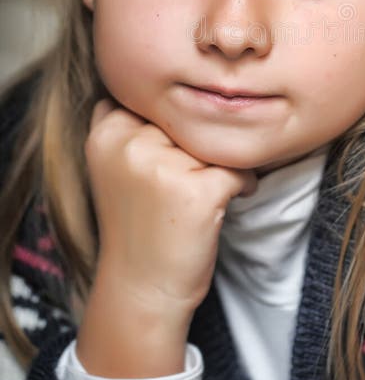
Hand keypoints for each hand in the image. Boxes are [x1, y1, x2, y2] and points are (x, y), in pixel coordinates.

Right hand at [77, 98, 256, 376]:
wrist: (141, 292)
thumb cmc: (138, 226)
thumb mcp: (117, 166)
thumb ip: (135, 124)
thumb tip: (184, 87)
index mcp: (107, 133)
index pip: (157, 100)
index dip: (173, 126)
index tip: (172, 157)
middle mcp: (130, 144)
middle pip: (189, 120)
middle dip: (199, 145)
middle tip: (189, 180)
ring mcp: (163, 167)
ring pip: (216, 143)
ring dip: (223, 164)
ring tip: (205, 192)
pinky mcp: (197, 193)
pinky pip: (239, 171)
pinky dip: (242, 186)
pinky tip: (223, 204)